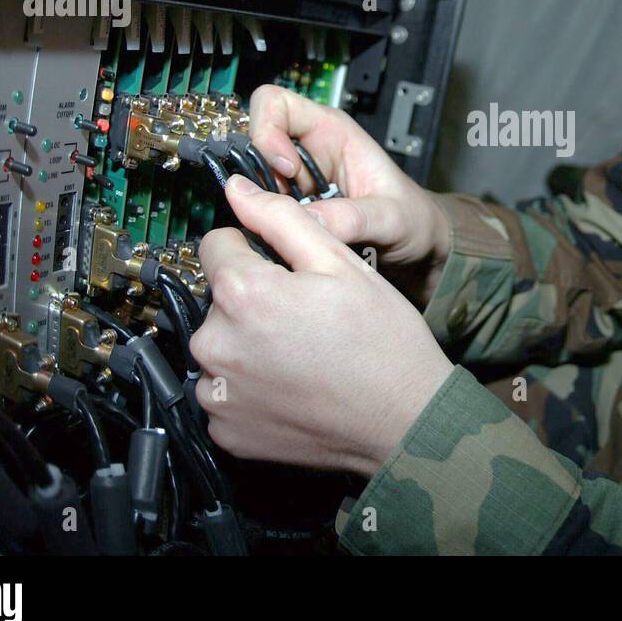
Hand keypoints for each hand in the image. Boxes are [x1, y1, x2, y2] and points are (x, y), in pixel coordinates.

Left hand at [190, 174, 454, 475]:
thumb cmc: (381, 340)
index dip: (254, 250)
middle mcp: (216, 345)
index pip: (216, 245)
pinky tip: (291, 386)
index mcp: (242, 294)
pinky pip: (225, 393)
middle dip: (253, 300)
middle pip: (219, 300)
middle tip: (305, 318)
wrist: (405, 421)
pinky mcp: (225, 431)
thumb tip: (237, 189)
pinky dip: (250, 388)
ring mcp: (218, 394)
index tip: (286, 271)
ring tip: (301, 355)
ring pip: (220, 346)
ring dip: (249, 345)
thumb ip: (280, 219)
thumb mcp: (339, 262)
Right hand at [249, 85, 450, 304]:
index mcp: (331, 131)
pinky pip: (260, 211)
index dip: (268, 130)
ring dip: (262, 206)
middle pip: (252, 143)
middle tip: (281, 208)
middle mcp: (307, 152)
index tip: (286, 169)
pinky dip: (267, 225)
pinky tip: (291, 240)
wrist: (418, 250)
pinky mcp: (290, 211)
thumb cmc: (413, 220)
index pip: (275, 103)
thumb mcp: (391, 217)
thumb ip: (354, 218)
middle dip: (258, 176)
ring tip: (292, 229)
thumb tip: (309, 221)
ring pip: (251, 181)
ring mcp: (295, 183)